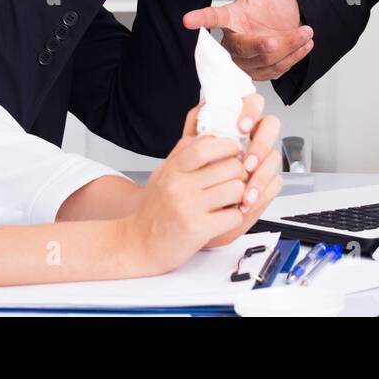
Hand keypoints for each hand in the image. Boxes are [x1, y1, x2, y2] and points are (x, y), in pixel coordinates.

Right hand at [123, 103, 253, 274]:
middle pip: (230, 167)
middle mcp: (180, 185)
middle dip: (240, 173)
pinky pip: (234, 215)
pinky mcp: (199, 229)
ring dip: (241, 196)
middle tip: (236, 180)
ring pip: (236, 189)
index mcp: (173, 168)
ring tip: (231, 200)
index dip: (227, 146)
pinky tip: (224, 217)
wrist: (138, 243)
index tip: (234, 151)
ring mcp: (189, 207)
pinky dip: (235, 216)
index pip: (205, 145)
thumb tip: (208, 135)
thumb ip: (184, 154)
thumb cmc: (154, 210)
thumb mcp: (164, 174)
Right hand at [182, 0, 312, 80]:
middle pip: (241, 47)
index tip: (187, 19)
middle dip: (260, 45)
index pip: (212, 17)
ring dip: (287, 47)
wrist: (293, 24)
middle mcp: (236, 40)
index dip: (200, 19)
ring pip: (263, 59)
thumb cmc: (275, 6)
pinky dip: (293, 56)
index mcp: (231, 17)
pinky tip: (304, 42)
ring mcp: (248, 59)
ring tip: (304, 32)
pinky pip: (276, 68)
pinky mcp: (262, 71)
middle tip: (274, 40)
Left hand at [203, 92, 282, 247]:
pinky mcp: (268, 179)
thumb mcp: (188, 150)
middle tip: (248, 162)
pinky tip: (248, 201)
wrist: (193, 206)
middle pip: (271, 126)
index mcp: (237, 122)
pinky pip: (276, 181)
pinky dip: (263, 193)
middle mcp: (253, 136)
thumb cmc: (194, 174)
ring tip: (246, 190)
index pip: (252, 102)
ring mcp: (263, 158)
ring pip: (274, 156)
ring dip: (261, 174)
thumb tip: (201, 110)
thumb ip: (196, 128)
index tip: (241, 127)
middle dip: (261, 144)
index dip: (251, 111)